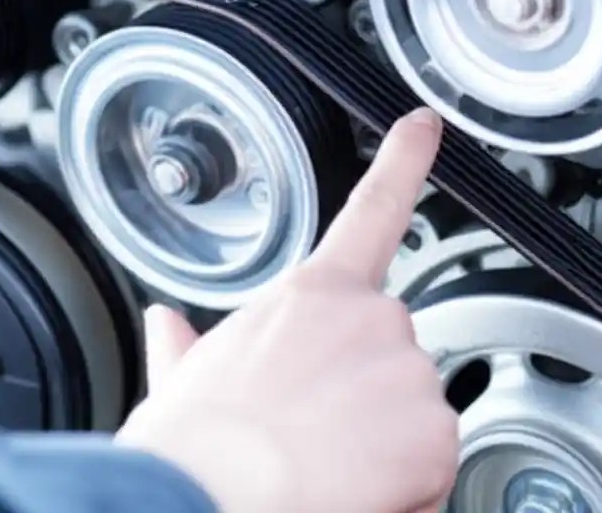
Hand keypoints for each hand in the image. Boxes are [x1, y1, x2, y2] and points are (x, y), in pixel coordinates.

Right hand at [117, 108, 458, 512]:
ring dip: (384, 443)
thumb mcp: (181, 385)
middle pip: (390, 351)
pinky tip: (354, 491)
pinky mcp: (437, 432)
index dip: (404, 160)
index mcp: (312, 296)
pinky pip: (433, 464)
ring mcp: (409, 373)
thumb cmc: (192, 450)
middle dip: (364, 392)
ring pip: (413, 411)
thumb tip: (164, 328)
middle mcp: (372, 320)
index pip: (371, 211)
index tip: (425, 126)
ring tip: (322, 470)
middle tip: (313, 435)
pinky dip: (407, 486)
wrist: (210, 494)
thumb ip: (185, 351)